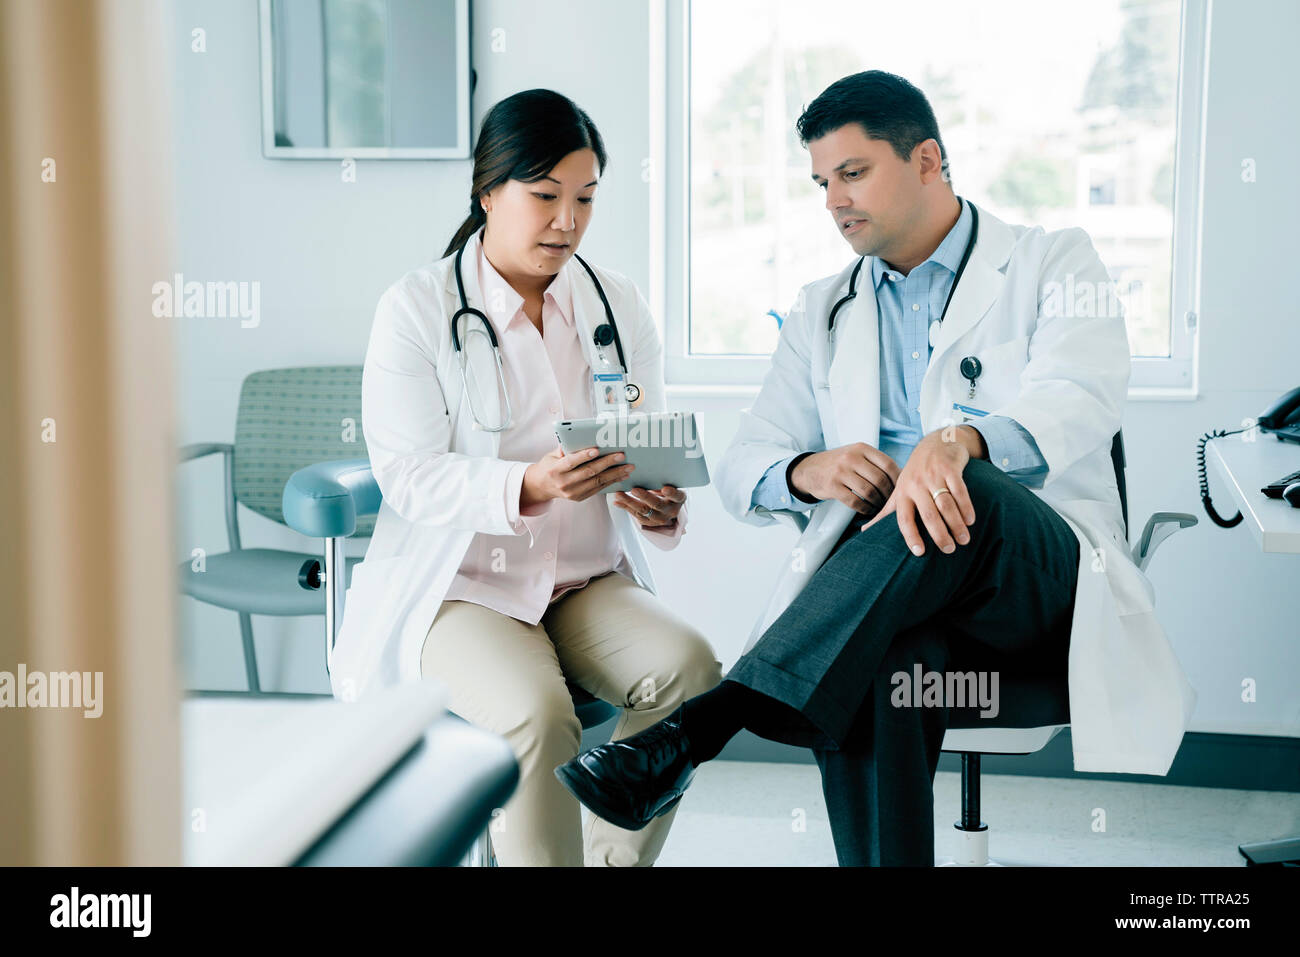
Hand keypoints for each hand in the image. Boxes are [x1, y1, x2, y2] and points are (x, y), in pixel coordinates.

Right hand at [521, 446, 633, 506]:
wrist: (541, 486)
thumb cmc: (549, 466)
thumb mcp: (551, 455)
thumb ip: (565, 447)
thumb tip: (581, 436)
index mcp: (555, 470)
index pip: (571, 462)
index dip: (584, 456)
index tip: (597, 449)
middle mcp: (564, 483)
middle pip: (589, 472)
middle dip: (607, 463)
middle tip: (621, 455)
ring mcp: (573, 493)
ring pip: (597, 482)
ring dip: (615, 474)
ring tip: (628, 467)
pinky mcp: (580, 498)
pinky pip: (598, 489)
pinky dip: (611, 482)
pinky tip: (622, 476)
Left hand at [613, 485, 684, 527]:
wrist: (668, 508)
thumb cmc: (668, 489)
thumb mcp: (670, 485)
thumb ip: (662, 481)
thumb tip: (649, 472)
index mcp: (679, 499)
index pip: (677, 496)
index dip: (672, 493)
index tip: (665, 488)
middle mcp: (670, 511)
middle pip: (657, 504)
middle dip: (645, 497)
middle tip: (634, 490)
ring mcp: (659, 518)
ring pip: (643, 511)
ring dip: (630, 502)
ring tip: (619, 494)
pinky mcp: (648, 522)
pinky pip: (635, 515)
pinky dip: (625, 507)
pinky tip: (617, 502)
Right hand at [790, 442, 899, 513]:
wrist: (808, 469)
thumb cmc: (838, 464)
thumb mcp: (855, 454)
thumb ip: (874, 462)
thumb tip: (901, 479)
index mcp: (861, 448)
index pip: (888, 464)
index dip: (897, 480)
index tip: (900, 489)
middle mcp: (851, 457)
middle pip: (880, 480)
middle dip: (888, 495)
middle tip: (890, 503)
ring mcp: (841, 472)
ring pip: (869, 492)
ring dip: (877, 503)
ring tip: (879, 507)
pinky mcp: (832, 487)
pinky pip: (855, 502)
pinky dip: (865, 508)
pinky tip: (867, 510)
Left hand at [859, 429, 975, 554]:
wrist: (935, 443)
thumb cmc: (915, 474)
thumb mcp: (899, 490)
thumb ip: (886, 512)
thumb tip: (864, 532)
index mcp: (902, 493)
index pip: (904, 518)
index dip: (910, 535)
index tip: (919, 553)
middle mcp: (916, 484)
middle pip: (928, 514)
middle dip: (939, 534)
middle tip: (949, 550)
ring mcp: (934, 475)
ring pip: (946, 505)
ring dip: (956, 524)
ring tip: (964, 540)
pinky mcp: (951, 469)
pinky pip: (960, 491)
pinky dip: (966, 506)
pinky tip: (971, 520)